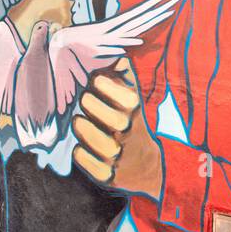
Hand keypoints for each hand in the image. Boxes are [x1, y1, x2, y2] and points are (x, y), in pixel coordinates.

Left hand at [72, 57, 161, 200]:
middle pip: (86, 102)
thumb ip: (128, 74)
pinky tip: (89, 148)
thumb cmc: (137, 125)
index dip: (96, 83)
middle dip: (86, 102)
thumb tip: (118, 55)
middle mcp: (125, 129)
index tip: (98, 87)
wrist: (151, 168)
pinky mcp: (105, 175)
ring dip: (80, 124)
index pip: (99, 82)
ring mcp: (114, 154)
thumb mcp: (137, 99)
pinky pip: (79, 155)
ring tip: (86, 124)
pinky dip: (81, 151)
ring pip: (81, 127)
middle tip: (89, 106)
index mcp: (134, 106)